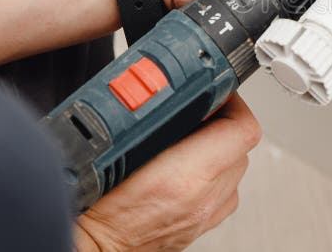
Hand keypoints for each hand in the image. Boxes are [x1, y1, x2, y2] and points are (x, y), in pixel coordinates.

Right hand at [74, 95, 260, 251]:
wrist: (88, 245)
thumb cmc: (93, 206)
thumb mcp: (121, 145)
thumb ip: (160, 120)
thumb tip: (178, 95)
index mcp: (187, 177)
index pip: (243, 130)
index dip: (236, 104)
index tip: (220, 94)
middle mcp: (203, 199)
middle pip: (241, 148)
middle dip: (225, 125)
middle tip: (201, 112)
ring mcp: (204, 216)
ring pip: (234, 171)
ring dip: (221, 151)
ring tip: (193, 140)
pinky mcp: (198, 226)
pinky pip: (222, 193)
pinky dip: (213, 176)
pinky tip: (189, 168)